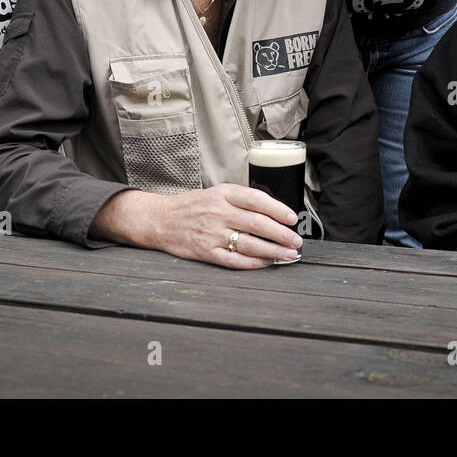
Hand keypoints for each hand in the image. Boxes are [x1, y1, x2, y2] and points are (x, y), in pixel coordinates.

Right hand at [96, 184, 302, 269]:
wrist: (160, 219)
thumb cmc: (192, 206)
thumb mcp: (216, 193)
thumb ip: (241, 200)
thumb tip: (273, 212)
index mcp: (223, 194)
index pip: (257, 200)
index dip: (278, 209)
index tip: (292, 218)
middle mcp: (218, 212)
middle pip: (257, 224)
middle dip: (281, 234)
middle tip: (296, 241)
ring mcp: (212, 233)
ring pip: (249, 244)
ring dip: (273, 251)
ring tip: (288, 254)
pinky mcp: (205, 252)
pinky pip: (234, 260)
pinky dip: (253, 263)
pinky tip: (266, 263)